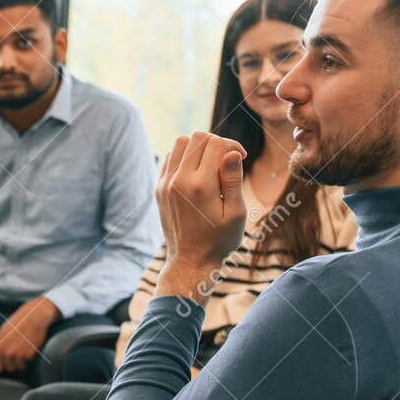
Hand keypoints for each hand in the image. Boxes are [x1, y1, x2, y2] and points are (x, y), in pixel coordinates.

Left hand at [0, 296, 57, 374]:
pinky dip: (30, 357)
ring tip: (24, 350)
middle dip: (12, 364)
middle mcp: (7, 352)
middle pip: (8, 368)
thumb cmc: (19, 321)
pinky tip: (30, 347)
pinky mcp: (29, 355)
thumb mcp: (3, 331)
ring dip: (22, 362)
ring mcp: (18, 354)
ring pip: (19, 367)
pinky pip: (28, 362)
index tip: (2, 368)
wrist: (34, 317)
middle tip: (17, 357)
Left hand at [155, 131, 246, 299]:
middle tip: (226, 162)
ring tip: (211, 166)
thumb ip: (233, 180)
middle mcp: (178, 181)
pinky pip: (170, 158)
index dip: (233, 146)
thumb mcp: (235, 213)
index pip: (216, 143)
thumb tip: (232, 152)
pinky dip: (184, 157)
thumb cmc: (219, 240)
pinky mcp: (159, 188)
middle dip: (216, 143)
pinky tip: (197, 172)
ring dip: (198, 147)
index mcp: (200, 186)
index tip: (240, 159)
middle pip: (197, 138)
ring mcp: (165, 184)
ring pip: (180, 143)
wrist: (190, 261)